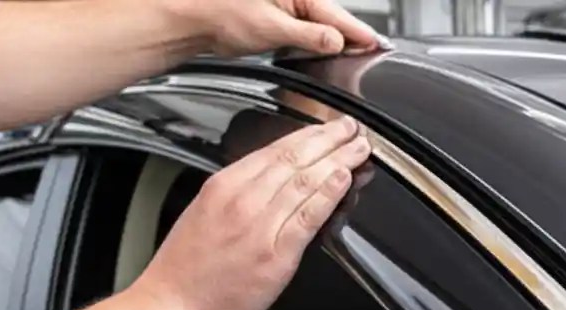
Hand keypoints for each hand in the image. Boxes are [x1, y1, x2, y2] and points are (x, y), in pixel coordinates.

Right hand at [130, 116, 371, 309]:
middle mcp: (241, 200)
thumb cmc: (185, 270)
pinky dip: (328, 195)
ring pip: (305, 182)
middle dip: (328, 140)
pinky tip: (344, 179)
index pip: (274, 149)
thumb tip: (273, 181)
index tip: (328, 127)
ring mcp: (259, 227)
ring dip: (337, 161)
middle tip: (351, 128)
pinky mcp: (275, 255)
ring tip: (359, 149)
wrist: (171, 308)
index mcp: (223, 186)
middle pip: (294, 159)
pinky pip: (308, 217)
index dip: (308, 135)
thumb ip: (239, 195)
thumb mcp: (204, 213)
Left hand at [170, 0, 388, 56]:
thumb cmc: (218, 15)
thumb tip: (336, 39)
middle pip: (330, 18)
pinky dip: (316, 37)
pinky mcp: (273, 16)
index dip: (358, 31)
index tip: (376, 43)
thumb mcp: (271, 28)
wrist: (189, 20)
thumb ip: (309, 35)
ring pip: (317, 23)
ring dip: (334, 37)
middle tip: (373, 48)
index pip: (336, 15)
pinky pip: (303, 26)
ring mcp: (282, 5)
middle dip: (350, 34)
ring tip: (356, 48)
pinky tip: (325, 45)